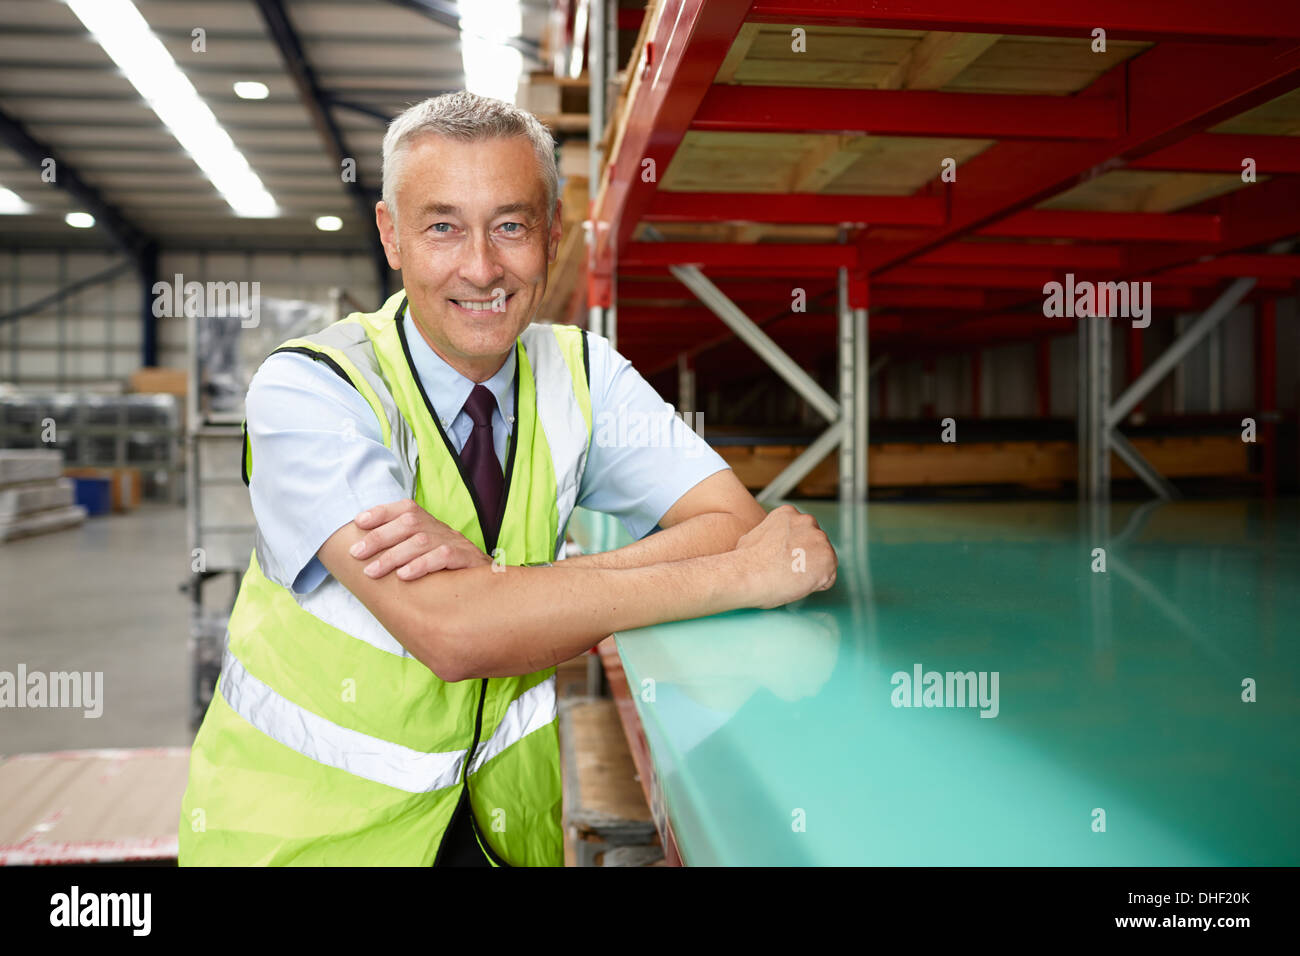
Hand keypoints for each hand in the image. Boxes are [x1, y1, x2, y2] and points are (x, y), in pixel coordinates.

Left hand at [349, 499, 491, 580]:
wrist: (490, 584)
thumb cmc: (446, 571)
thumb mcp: (423, 555)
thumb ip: (400, 550)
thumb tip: (363, 552)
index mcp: (430, 524)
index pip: (405, 508)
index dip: (381, 512)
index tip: (358, 523)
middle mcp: (442, 529)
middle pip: (409, 523)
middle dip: (379, 538)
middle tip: (357, 554)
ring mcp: (455, 542)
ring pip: (422, 540)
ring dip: (394, 555)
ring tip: (373, 572)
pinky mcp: (467, 559)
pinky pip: (444, 556)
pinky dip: (422, 564)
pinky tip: (404, 576)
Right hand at [733, 504, 836, 608]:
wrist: (747, 574)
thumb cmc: (746, 562)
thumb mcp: (753, 538)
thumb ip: (769, 537)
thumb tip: (767, 547)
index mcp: (788, 514)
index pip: (802, 534)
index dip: (794, 551)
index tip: (785, 559)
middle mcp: (807, 521)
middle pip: (816, 545)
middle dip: (806, 559)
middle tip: (788, 570)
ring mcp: (819, 539)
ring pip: (824, 562)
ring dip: (812, 572)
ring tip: (791, 578)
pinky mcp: (828, 559)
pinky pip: (828, 578)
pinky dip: (817, 585)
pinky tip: (799, 584)